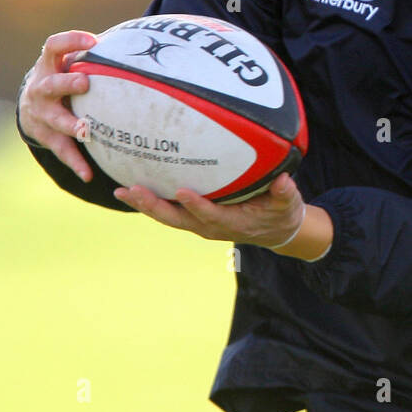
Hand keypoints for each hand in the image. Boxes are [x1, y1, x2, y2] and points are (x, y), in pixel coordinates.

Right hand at [17, 30, 97, 180]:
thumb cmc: (64, 77)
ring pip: (54, 119)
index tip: (92, 42)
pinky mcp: (46, 135)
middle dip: (66, 84)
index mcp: (49, 65)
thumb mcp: (71, 63)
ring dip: (71, 124)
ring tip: (86, 130)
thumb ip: (97, 56)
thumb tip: (142, 39)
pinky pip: (62, 150)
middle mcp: (41, 88)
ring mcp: (41, 113)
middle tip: (84, 84)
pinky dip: (76, 162)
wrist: (31, 107)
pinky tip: (89, 174)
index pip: (54, 47)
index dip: (70, 42)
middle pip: (50, 85)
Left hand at [115, 173, 306, 249]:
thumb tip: (284, 180)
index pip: (211, 214)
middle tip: (133, 190)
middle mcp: (210, 227)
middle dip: (154, 205)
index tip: (182, 191)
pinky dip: (150, 203)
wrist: (275, 231)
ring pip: (168, 217)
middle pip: (177, 219)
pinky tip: (133, 189)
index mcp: (233, 222)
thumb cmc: (281, 213)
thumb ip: (285, 193)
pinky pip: (168, 212)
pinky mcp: (194, 220)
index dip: (196, 205)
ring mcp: (199, 225)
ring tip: (122, 190)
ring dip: (145, 205)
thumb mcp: (288, 204)